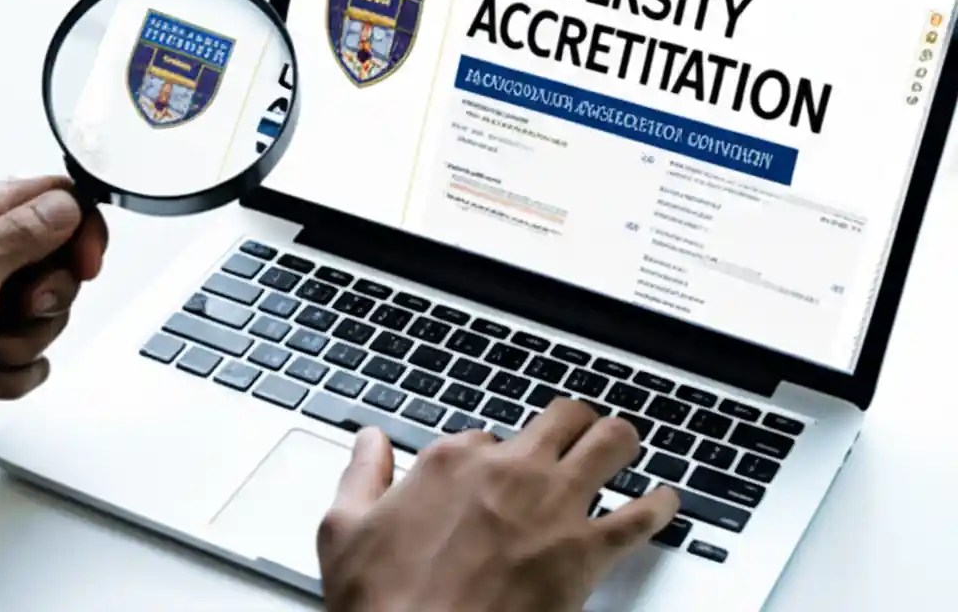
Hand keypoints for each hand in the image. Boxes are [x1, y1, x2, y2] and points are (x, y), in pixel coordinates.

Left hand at [0, 176, 107, 452]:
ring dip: (24, 342)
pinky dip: (11, 374)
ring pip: (52, 317)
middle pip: (63, 264)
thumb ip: (23, 233)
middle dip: (50, 298)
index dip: (81, 231)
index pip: (56, 200)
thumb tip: (70, 204)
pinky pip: (35, 359)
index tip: (85, 265)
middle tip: (18, 309)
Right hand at [318, 399, 679, 611]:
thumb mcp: (344, 529)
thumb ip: (361, 475)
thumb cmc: (383, 603)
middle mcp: (508, 470)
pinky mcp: (584, 552)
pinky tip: (666, 503)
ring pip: (610, 442)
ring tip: (624, 447)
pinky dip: (660, 506)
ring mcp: (551, 506)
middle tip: (578, 434)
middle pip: (561, 418)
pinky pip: (640, 516)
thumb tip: (369, 441)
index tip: (494, 474)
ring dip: (620, 442)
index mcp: (451, 461)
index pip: (488, 434)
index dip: (494, 454)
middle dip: (572, 424)